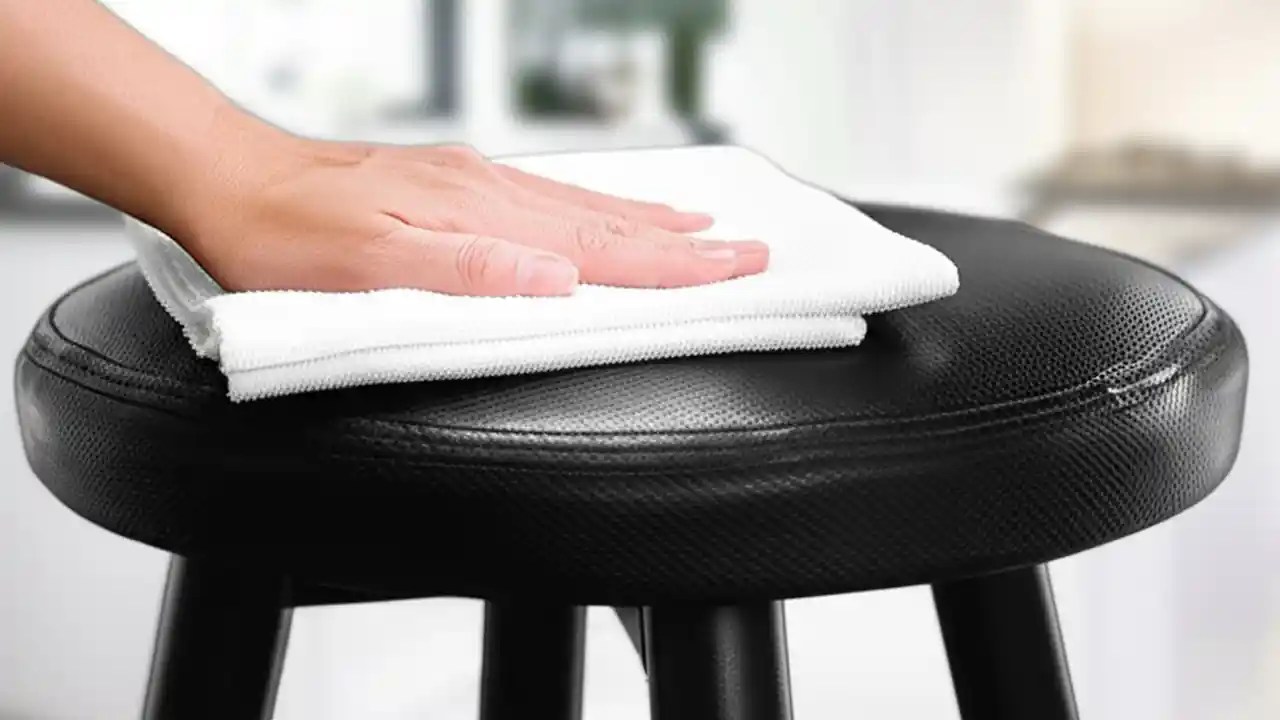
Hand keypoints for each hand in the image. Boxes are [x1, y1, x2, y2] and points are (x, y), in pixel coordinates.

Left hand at [179, 133, 768, 295]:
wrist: (232, 178)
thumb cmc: (287, 233)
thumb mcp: (368, 265)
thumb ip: (466, 271)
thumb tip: (555, 277)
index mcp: (480, 216)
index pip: (600, 249)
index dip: (674, 265)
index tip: (735, 267)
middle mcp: (487, 192)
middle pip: (610, 221)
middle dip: (686, 241)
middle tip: (749, 247)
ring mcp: (473, 183)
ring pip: (584, 204)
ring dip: (650, 219)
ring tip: (700, 224)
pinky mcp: (454, 183)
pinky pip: (549, 194)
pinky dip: (596, 204)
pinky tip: (604, 205)